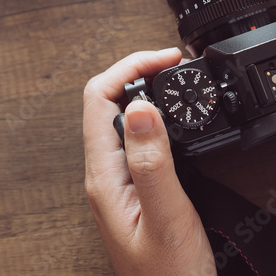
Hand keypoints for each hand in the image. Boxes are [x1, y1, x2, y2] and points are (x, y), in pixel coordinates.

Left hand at [83, 48, 213, 275]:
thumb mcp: (166, 215)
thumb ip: (153, 162)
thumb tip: (142, 105)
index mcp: (104, 176)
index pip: (98, 98)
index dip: (129, 67)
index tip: (165, 59)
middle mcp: (105, 175)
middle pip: (106, 102)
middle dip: (138, 71)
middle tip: (175, 63)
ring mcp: (118, 183)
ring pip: (122, 119)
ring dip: (146, 92)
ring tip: (177, 79)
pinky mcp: (136, 190)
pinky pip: (137, 140)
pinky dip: (156, 118)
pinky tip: (177, 121)